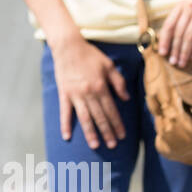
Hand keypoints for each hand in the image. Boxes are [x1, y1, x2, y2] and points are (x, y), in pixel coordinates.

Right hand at [50, 35, 130, 149]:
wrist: (68, 46)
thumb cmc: (90, 55)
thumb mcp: (109, 65)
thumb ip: (119, 82)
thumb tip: (126, 98)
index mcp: (101, 87)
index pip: (111, 110)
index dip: (117, 124)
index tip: (122, 135)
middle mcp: (89, 93)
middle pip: (99, 117)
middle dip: (107, 132)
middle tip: (112, 145)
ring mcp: (75, 95)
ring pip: (84, 118)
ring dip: (90, 133)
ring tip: (95, 145)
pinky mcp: (64, 94)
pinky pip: (65, 112)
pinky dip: (65, 125)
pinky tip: (67, 136)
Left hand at [156, 0, 191, 67]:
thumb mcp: (189, 16)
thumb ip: (177, 26)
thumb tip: (164, 45)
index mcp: (180, 6)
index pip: (168, 25)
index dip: (164, 40)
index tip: (162, 53)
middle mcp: (189, 7)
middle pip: (179, 32)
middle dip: (175, 49)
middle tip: (173, 61)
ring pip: (189, 36)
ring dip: (184, 51)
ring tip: (182, 62)